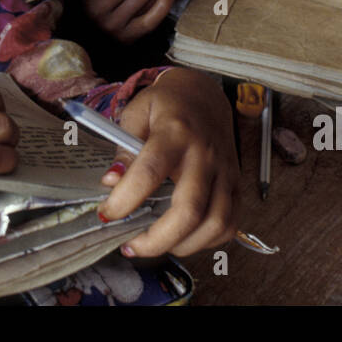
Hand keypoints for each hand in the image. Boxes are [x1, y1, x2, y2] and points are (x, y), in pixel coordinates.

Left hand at [98, 68, 237, 256]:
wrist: (204, 95)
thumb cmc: (165, 105)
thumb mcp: (136, 113)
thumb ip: (123, 147)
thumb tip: (111, 182)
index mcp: (175, 131)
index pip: (150, 171)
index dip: (125, 199)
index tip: (106, 213)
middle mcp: (205, 153)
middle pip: (189, 209)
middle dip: (156, 239)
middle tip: (130, 246)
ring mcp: (225, 170)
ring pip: (215, 223)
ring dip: (183, 245)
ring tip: (155, 245)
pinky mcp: (236, 183)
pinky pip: (230, 224)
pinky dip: (207, 241)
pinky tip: (182, 238)